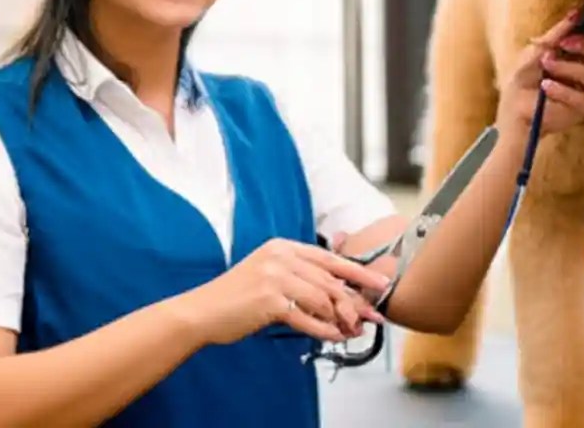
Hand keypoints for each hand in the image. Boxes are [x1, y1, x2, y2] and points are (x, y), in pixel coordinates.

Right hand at [180, 238, 388, 346]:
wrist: (203, 311)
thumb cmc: (238, 297)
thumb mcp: (270, 275)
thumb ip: (302, 278)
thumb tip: (340, 294)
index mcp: (283, 247)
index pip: (330, 258)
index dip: (358, 271)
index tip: (381, 283)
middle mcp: (281, 257)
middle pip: (330, 281)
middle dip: (356, 301)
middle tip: (373, 316)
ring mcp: (275, 277)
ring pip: (323, 299)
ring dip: (341, 319)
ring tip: (352, 331)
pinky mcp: (270, 301)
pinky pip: (308, 318)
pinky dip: (324, 329)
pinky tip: (334, 337)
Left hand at [496, 8, 583, 136]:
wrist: (514, 108)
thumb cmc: (524, 78)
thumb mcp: (535, 51)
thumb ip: (555, 35)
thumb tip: (575, 13)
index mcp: (579, 54)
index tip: (567, 31)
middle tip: (564, 44)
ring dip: (568, 68)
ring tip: (546, 65)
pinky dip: (563, 90)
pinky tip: (545, 86)